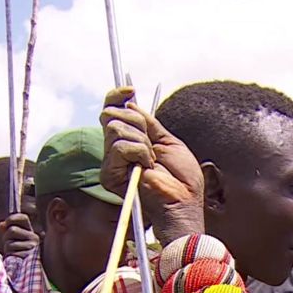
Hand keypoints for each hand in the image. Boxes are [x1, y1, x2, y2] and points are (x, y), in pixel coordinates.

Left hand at [0, 213, 39, 258]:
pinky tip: (16, 260)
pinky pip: (12, 253)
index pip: (22, 218)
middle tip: (11, 247)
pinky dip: (11, 257)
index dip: (12, 218)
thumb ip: (8, 231)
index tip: (5, 224)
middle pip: (12, 230)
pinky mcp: (28, 256)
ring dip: (8, 250)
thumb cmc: (19, 255)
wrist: (26, 272)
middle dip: (6, 238)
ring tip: (14, 255)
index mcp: (30, 232)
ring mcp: (32, 247)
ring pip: (10, 243)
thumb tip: (1, 225)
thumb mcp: (13, 241)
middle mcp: (34, 238)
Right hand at [100, 87, 204, 243]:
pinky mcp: (110, 173)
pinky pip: (120, 146)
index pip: (113, 110)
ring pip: (115, 128)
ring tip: (151, 159)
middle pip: (111, 115)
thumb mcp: (168, 141)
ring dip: (141, 141)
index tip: (130, 90)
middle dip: (137, 123)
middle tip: (151, 143)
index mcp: (131, 141)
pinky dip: (138, 152)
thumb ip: (149, 123)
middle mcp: (117, 150)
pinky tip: (146, 166)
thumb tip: (130, 103)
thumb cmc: (182, 178)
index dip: (117, 96)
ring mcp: (112, 161)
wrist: (183, 202)